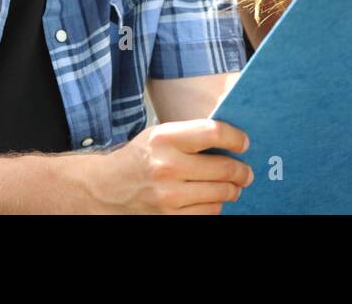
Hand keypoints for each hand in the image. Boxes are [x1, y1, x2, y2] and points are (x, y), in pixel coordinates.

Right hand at [93, 117, 253, 213]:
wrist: (105, 189)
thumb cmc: (140, 158)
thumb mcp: (160, 135)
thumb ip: (192, 134)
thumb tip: (234, 140)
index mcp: (165, 138)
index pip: (214, 132)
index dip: (236, 138)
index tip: (244, 143)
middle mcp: (166, 167)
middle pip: (224, 168)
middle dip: (242, 171)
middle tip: (246, 172)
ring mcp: (167, 196)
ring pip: (220, 193)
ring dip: (232, 190)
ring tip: (233, 186)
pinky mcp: (169, 218)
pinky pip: (209, 212)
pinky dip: (215, 205)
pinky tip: (212, 199)